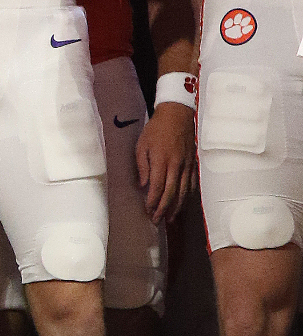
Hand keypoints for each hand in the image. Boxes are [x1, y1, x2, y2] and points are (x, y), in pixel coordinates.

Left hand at [136, 102, 195, 223]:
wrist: (177, 116)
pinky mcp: (193, 164)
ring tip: (169, 218)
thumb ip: (142, 166)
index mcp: (161, 160)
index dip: (153, 201)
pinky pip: (191, 184)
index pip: (157, 186)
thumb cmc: (156, 129)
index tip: (148, 211)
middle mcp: (176, 165)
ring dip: (176, 207)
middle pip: (171, 193)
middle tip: (157, 220)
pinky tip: (181, 204)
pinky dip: (186, 197)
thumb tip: (142, 185)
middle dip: (163, 209)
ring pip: (183, 191)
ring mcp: (187, 166)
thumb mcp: (142, 144)